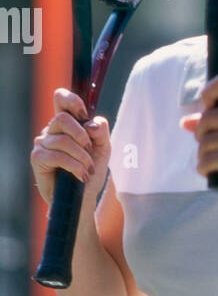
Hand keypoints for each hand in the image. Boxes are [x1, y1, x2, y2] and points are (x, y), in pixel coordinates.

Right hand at [31, 88, 109, 203]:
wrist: (83, 196)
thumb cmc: (91, 170)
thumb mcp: (103, 149)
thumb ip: (101, 132)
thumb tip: (91, 124)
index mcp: (67, 124)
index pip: (61, 99)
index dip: (71, 100)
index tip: (84, 113)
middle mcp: (52, 131)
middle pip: (62, 118)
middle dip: (81, 135)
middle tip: (90, 149)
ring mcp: (42, 144)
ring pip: (63, 140)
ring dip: (82, 157)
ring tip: (88, 169)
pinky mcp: (37, 158)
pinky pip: (57, 155)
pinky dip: (74, 166)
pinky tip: (82, 176)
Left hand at [181, 75, 217, 203]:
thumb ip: (217, 124)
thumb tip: (184, 122)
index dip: (208, 95)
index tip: (211, 112)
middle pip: (205, 118)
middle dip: (202, 136)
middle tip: (213, 148)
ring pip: (203, 142)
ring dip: (203, 156)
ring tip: (217, 163)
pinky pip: (205, 160)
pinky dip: (204, 169)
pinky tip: (213, 172)